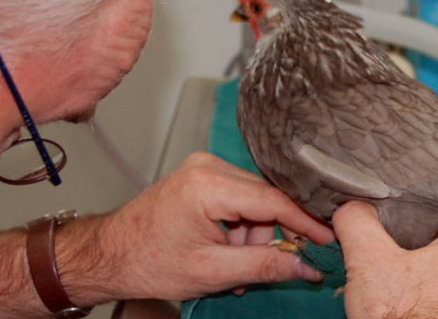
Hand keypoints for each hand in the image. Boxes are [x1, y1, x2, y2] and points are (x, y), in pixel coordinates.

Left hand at [93, 152, 333, 300]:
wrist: (109, 256)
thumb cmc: (148, 262)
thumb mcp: (213, 272)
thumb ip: (264, 266)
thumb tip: (306, 265)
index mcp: (208, 185)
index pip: (273, 200)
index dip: (305, 222)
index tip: (328, 238)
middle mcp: (206, 166)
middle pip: (265, 198)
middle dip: (271, 235)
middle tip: (270, 267)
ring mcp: (202, 167)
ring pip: (254, 199)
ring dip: (254, 234)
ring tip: (234, 266)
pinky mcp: (200, 175)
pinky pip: (238, 196)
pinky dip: (240, 225)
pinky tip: (227, 249)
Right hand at [334, 201, 437, 318]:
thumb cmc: (398, 317)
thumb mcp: (367, 261)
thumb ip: (358, 222)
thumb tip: (351, 207)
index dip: (419, 226)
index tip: (397, 238)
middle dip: (427, 259)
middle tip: (397, 269)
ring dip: (437, 288)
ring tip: (407, 296)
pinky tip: (419, 315)